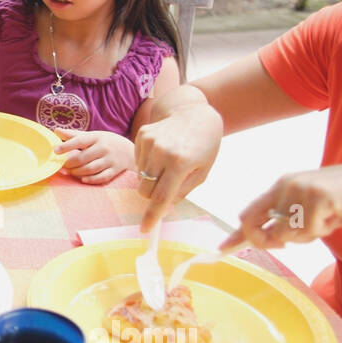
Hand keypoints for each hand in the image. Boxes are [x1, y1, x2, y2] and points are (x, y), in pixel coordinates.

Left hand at [54, 129, 134, 184]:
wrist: (129, 150)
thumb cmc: (105, 142)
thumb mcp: (92, 136)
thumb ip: (74, 135)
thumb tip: (56, 131)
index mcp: (96, 137)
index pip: (80, 140)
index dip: (67, 146)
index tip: (55, 151)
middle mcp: (104, 148)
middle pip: (83, 157)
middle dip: (70, 163)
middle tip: (62, 166)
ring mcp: (110, 159)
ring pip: (91, 168)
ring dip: (77, 172)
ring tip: (71, 172)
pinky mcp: (115, 170)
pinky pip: (102, 177)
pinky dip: (91, 179)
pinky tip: (83, 179)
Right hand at [133, 103, 223, 231]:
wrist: (194, 113)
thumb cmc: (203, 145)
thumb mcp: (202, 172)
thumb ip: (182, 192)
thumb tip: (164, 209)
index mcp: (181, 163)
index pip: (161, 197)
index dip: (152, 215)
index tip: (145, 229)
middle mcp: (162, 152)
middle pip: (145, 190)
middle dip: (153, 195)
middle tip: (166, 187)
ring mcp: (149, 142)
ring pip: (140, 177)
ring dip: (151, 178)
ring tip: (167, 164)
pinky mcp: (142, 135)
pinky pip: (137, 161)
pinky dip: (147, 163)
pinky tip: (161, 153)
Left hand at [220, 159, 341, 250]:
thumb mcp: (315, 211)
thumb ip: (291, 221)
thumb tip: (270, 238)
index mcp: (283, 186)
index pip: (251, 212)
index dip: (237, 234)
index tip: (221, 250)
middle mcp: (285, 184)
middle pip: (255, 224)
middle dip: (267, 241)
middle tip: (294, 241)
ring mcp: (299, 188)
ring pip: (285, 234)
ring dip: (307, 235)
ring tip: (329, 218)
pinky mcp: (316, 196)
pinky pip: (307, 232)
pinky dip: (323, 231)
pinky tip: (338, 215)